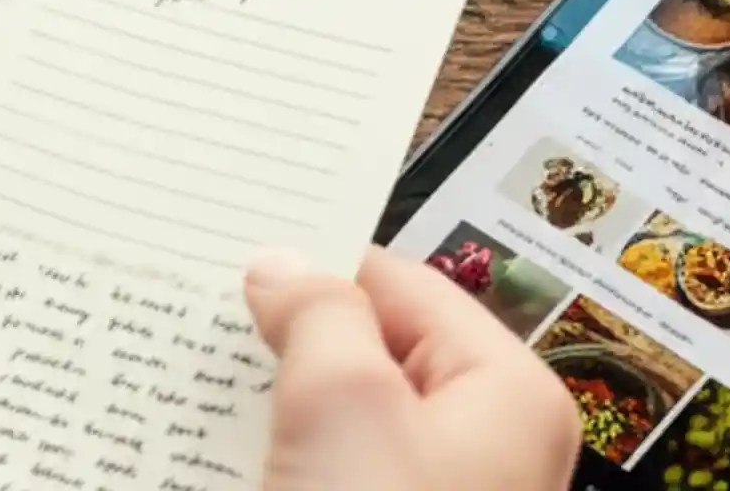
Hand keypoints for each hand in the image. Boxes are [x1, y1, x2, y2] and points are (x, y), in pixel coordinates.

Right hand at [244, 245, 581, 490]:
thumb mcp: (341, 403)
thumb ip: (318, 313)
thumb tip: (281, 264)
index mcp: (511, 394)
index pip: (411, 287)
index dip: (325, 267)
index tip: (246, 262)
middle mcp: (496, 441)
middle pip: (384, 351)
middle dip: (302, 336)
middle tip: (220, 320)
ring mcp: (453, 489)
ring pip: (360, 415)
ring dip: (290, 400)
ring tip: (219, 383)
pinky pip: (350, 464)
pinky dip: (301, 452)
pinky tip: (245, 448)